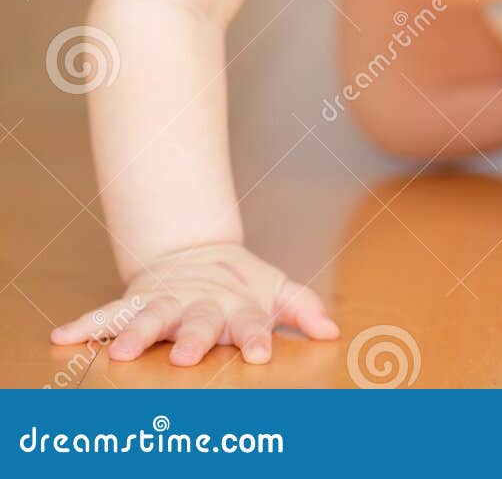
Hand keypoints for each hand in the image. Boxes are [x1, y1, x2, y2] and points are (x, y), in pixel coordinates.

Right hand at [49, 241, 340, 365]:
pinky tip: (64, 336)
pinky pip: (109, 313)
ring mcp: (167, 300)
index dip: (255, 337)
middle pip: (198, 321)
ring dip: (138, 334)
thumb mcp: (274, 288)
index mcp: (236, 304)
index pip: (251, 322)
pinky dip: (88, 324)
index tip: (259, 355)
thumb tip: (333, 331)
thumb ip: (302, 307)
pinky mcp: (138, 299)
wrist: (196, 248)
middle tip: (189, 356)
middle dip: (194, 338)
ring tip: (124, 354)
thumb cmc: (240, 283)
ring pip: (151, 316)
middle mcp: (200, 303)